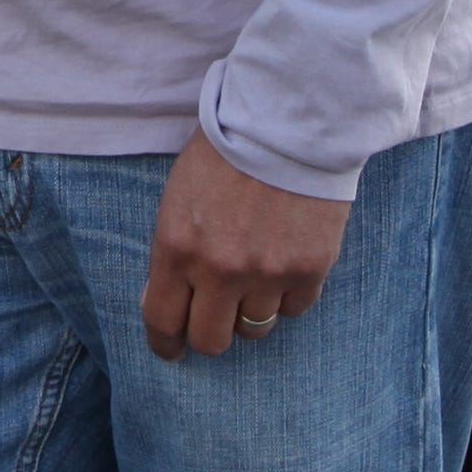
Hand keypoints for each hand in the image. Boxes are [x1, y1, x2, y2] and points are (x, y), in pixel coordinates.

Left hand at [142, 127, 350, 360]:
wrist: (287, 121)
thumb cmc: (225, 153)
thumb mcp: (177, 199)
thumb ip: (172, 254)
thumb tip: (165, 301)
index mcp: (177, 249)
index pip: (162, 322)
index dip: (166, 344)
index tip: (172, 350)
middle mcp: (220, 269)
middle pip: (211, 340)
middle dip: (210, 333)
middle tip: (216, 317)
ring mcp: (267, 273)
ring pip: (255, 329)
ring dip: (251, 311)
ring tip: (255, 278)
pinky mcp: (309, 268)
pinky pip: (294, 309)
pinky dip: (288, 295)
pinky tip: (285, 264)